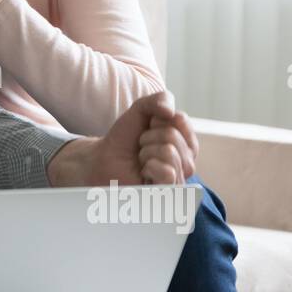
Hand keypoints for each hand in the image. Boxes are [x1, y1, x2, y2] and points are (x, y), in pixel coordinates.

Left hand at [48, 91, 198, 187]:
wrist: (103, 160)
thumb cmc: (124, 138)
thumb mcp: (141, 110)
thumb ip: (159, 99)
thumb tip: (171, 111)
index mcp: (185, 140)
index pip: (180, 119)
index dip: (157, 119)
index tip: (147, 128)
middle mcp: (187, 159)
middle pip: (172, 135)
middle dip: (148, 137)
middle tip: (141, 146)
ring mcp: (180, 177)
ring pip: (169, 152)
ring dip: (146, 152)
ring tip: (141, 159)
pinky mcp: (169, 192)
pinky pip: (168, 173)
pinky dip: (150, 167)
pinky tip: (145, 171)